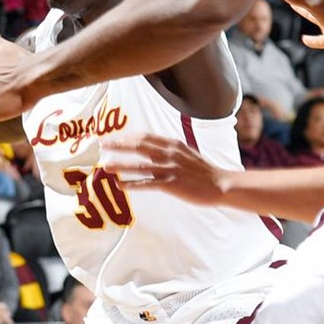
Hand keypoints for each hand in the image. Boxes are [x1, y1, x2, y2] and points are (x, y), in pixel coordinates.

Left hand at [109, 134, 231, 206]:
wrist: (221, 184)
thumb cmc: (203, 171)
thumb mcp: (186, 153)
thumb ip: (168, 150)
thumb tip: (151, 148)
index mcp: (173, 144)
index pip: (145, 137)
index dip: (127, 137)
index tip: (112, 138)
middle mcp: (170, 154)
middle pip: (139, 146)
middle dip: (119, 145)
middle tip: (102, 146)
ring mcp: (170, 169)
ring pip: (140, 166)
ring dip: (121, 166)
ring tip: (105, 166)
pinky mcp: (172, 184)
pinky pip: (148, 184)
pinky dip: (133, 184)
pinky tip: (121, 186)